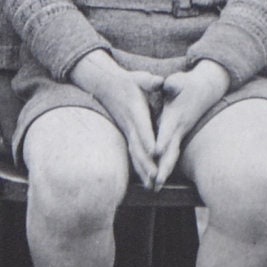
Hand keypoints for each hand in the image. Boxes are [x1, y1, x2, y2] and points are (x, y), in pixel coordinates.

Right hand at [74, 53, 164, 186]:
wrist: (106, 86)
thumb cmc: (127, 81)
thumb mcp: (139, 78)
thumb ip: (150, 81)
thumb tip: (160, 81)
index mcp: (136, 111)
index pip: (142, 126)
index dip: (148, 138)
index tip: (155, 151)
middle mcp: (130, 125)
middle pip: (138, 146)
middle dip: (147, 163)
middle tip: (156, 177)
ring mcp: (127, 133)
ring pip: (135, 155)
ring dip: (144, 172)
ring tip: (153, 188)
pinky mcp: (128, 137)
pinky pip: (134, 156)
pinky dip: (140, 170)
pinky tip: (147, 183)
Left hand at [149, 61, 232, 180]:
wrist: (206, 88)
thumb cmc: (188, 83)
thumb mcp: (179, 81)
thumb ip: (171, 85)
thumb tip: (166, 84)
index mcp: (176, 115)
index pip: (168, 129)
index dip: (163, 140)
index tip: (156, 152)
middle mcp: (179, 128)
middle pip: (171, 151)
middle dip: (164, 167)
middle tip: (156, 183)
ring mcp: (180, 134)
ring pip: (171, 157)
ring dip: (163, 173)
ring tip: (154, 189)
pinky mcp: (179, 136)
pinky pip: (171, 155)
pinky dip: (164, 168)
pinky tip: (156, 181)